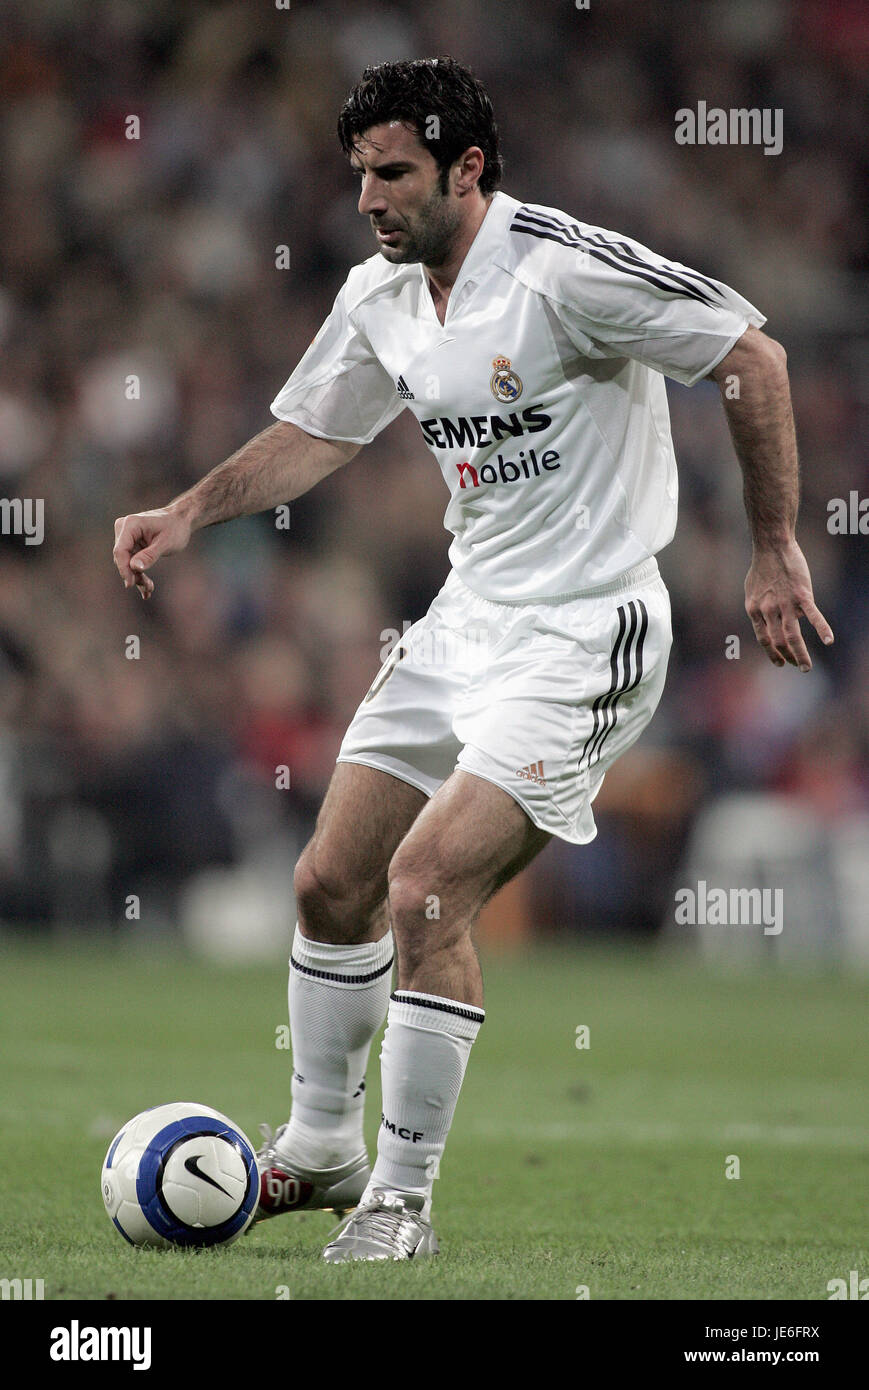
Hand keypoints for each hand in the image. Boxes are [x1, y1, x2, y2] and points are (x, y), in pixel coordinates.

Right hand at [112, 507, 191, 598]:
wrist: (181, 520)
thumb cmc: (176, 528)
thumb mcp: (166, 543)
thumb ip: (150, 555)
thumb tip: (134, 568)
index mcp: (131, 524)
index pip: (120, 550)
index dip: (124, 569)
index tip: (130, 584)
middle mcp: (124, 528)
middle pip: (123, 558)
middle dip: (134, 575)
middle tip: (149, 588)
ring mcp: (126, 536)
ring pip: (127, 562)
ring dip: (137, 577)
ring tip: (150, 589)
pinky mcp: (131, 543)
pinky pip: (132, 561)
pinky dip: (139, 573)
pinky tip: (146, 589)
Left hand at [744, 538, 832, 670]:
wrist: (772, 546)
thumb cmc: (762, 566)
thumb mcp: (753, 590)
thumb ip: (761, 608)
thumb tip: (774, 620)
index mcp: (754, 610)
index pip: (764, 639)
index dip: (772, 653)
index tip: (780, 663)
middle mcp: (768, 610)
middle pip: (778, 641)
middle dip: (789, 657)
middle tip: (800, 666)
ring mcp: (785, 603)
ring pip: (792, 636)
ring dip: (800, 654)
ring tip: (806, 667)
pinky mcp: (801, 595)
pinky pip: (813, 616)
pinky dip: (822, 629)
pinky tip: (828, 640)